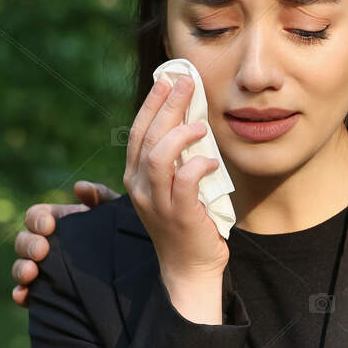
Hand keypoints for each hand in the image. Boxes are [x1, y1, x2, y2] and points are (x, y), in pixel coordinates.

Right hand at [11, 182, 118, 304]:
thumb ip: (101, 197)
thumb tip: (80, 187)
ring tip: (31, 272)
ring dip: (21, 269)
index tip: (48, 226)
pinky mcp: (46, 293)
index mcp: (57, 222)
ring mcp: (43, 269)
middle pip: (24, 241)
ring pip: (21, 267)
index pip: (36, 216)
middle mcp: (46, 245)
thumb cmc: (120, 236)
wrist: (133, 269)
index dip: (37, 220)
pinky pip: (26, 294)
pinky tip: (23, 297)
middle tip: (42, 251)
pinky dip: (20, 294)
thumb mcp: (114, 214)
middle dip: (28, 245)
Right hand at [125, 73, 228, 320]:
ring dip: (180, 133)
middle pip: (148, 137)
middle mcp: (141, 187)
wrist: (189, 268)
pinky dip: (198, 165)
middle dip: (167, 106)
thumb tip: (183, 124)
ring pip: (159, 156)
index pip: (138, 132)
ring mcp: (158, 203)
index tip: (168, 80)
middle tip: (186, 83)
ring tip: (200, 124)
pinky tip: (211, 160)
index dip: (152, 103)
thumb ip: (172, 160)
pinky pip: (185, 181)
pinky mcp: (180, 215)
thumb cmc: (185, 223)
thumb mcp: (171, 188)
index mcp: (136, 177)